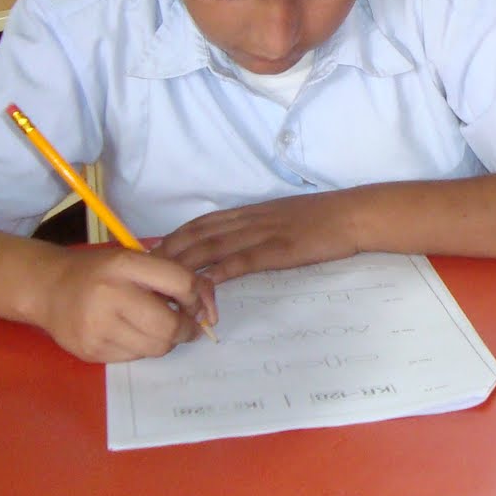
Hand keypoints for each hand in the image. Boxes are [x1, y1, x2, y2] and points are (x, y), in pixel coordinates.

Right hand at [37, 247, 215, 362]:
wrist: (48, 287)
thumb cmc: (99, 272)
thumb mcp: (133, 260)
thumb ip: (171, 277)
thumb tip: (207, 309)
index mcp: (125, 264)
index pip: (181, 283)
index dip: (197, 298)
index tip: (195, 303)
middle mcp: (110, 295)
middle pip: (170, 326)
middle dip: (185, 328)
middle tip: (184, 325)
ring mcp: (98, 327)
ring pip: (155, 347)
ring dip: (165, 341)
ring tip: (155, 327)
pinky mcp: (91, 351)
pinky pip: (134, 358)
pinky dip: (141, 348)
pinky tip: (129, 333)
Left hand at [155, 193, 361, 283]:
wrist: (353, 214)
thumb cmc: (324, 220)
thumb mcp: (284, 218)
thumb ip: (259, 228)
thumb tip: (238, 244)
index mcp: (251, 212)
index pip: (202, 222)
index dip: (175, 235)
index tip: (152, 250)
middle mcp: (250, 219)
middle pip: (198, 232)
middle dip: (169, 251)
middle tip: (143, 270)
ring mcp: (263, 232)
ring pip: (213, 245)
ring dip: (184, 263)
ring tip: (160, 279)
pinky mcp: (278, 249)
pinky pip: (242, 260)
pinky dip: (219, 271)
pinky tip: (202, 283)